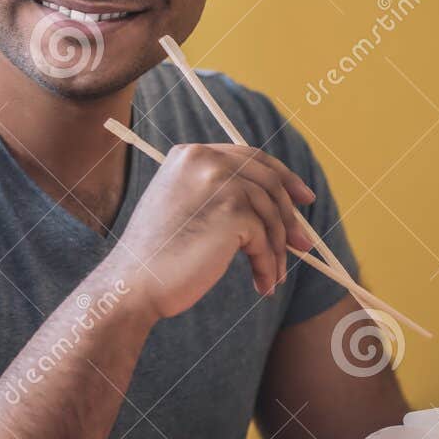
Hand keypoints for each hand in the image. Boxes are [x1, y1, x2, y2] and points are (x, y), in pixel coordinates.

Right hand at [110, 143, 316, 320]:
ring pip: (271, 213)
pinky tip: (263, 283)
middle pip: (269, 181)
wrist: (134, 283)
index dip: (283, 177)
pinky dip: (268, 264)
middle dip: (290, 216)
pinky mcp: (232, 212)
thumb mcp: (183, 207)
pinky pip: (265, 238)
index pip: (250, 156)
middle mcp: (204, 160)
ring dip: (277, 249)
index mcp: (188, 154)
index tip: (303, 199)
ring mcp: (218, 183)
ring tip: (273, 275)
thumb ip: (216, 192)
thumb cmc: (157, 255)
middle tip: (304, 245)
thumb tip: (278, 200)